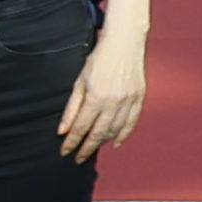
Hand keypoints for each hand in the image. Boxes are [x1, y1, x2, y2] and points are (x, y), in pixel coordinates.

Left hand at [57, 22, 146, 162]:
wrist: (125, 42)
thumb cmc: (99, 58)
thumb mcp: (80, 81)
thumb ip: (72, 108)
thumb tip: (63, 130)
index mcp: (96, 97)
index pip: (81, 127)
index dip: (72, 142)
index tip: (65, 152)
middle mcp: (113, 102)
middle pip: (98, 133)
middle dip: (86, 148)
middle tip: (78, 158)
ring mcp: (128, 101)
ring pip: (114, 130)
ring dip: (102, 142)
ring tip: (92, 147)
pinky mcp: (139, 98)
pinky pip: (131, 123)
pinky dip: (123, 135)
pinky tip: (114, 144)